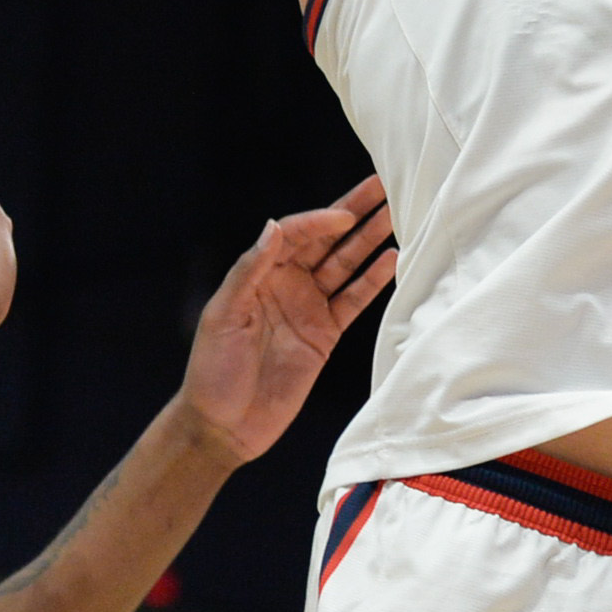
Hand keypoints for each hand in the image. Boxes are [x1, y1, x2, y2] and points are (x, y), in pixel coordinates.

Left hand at [174, 175, 397, 461]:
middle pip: (326, 240)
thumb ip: (250, 270)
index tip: (345, 215)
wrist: (225, 426)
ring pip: (346, 265)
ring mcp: (309, 307)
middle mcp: (287, 283)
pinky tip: (393, 260)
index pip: (294, 235)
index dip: (319, 221)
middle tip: (384, 186)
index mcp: (259, 274)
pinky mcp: (325, 334)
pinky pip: (354, 301)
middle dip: (355, 213)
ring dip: (371, 240)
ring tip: (399, 214)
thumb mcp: (222, 315)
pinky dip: (374, 281)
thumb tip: (274, 227)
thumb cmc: (212, 370)